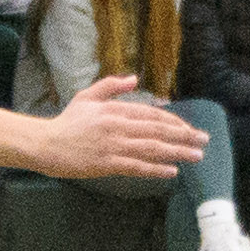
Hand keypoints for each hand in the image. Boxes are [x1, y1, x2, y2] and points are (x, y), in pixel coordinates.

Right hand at [39, 76, 208, 180]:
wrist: (45, 144)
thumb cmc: (67, 122)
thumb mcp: (87, 96)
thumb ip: (112, 86)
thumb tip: (135, 78)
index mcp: (115, 109)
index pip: (152, 114)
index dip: (173, 121)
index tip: (188, 128)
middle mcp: (117, 126)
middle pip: (158, 130)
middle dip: (184, 135)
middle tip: (204, 140)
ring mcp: (113, 146)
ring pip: (152, 148)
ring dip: (177, 152)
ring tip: (196, 156)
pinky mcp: (107, 163)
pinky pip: (138, 167)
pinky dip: (156, 169)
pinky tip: (171, 171)